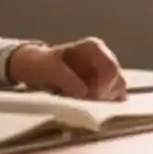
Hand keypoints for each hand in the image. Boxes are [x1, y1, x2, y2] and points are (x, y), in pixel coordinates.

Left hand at [7, 37, 126, 100]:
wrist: (34, 69)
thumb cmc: (42, 64)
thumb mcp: (50, 69)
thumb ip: (67, 79)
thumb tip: (84, 92)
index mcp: (95, 48)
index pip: (112, 69)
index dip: (104, 86)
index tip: (88, 95)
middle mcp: (104, 58)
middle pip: (118, 82)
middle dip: (102, 95)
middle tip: (82, 100)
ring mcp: (105, 73)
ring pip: (117, 92)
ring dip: (101, 101)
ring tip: (81, 100)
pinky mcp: (103, 87)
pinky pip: (112, 99)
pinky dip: (102, 105)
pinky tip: (86, 104)